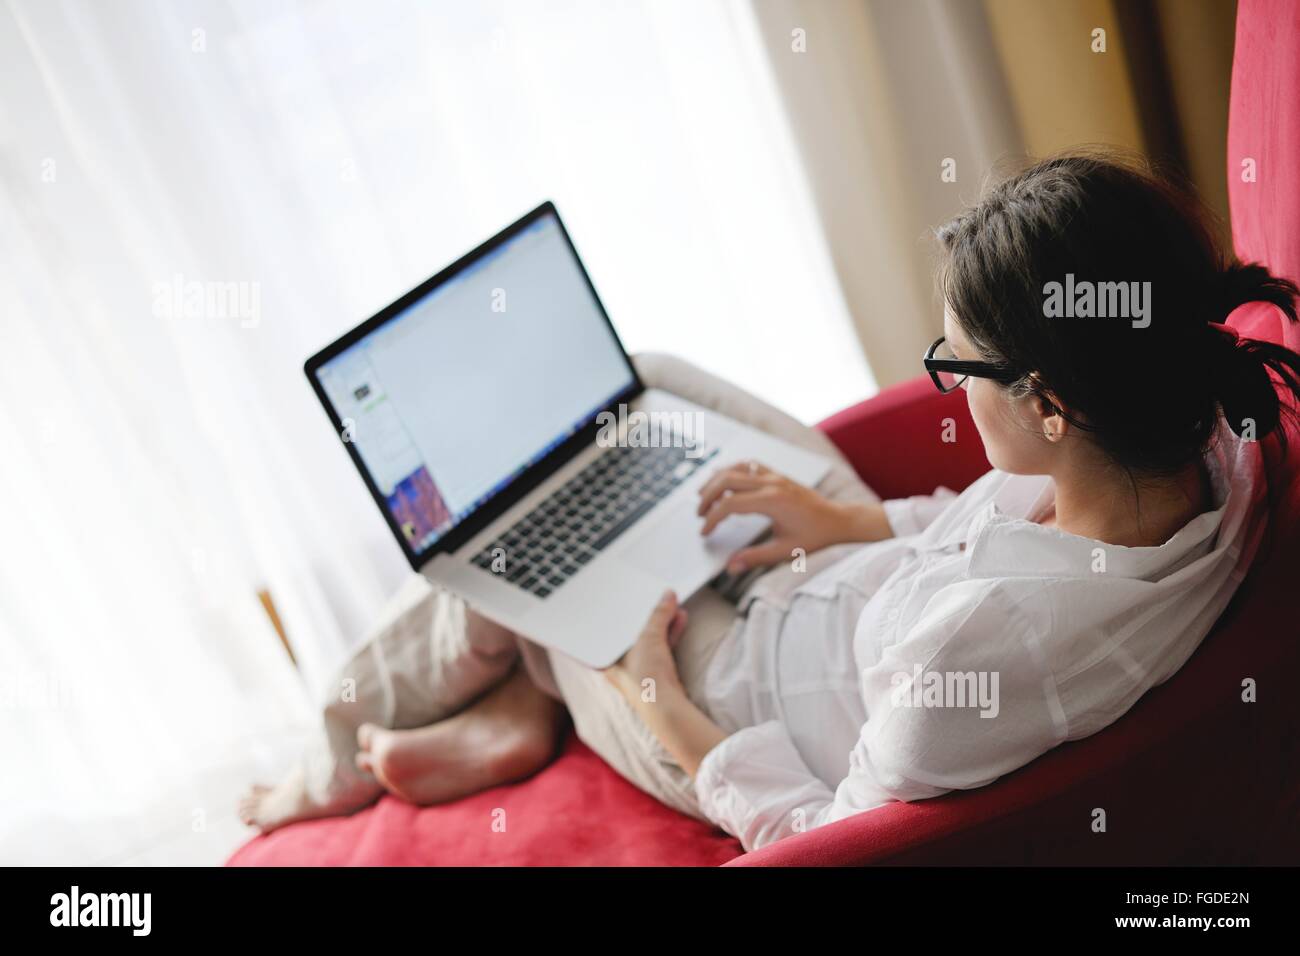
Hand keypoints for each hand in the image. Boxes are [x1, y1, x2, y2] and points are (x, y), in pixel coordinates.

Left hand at [602, 591, 688, 704]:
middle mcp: (619, 664)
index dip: (618, 614)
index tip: (624, 600)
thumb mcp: (648, 636)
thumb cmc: (644, 676)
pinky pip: (661, 647)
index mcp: (606, 657)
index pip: (608, 630)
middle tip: (654, 597)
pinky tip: (680, 619)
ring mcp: (639, 669)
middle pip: (631, 632)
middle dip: (646, 615)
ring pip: (649, 639)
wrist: (665, 705)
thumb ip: (658, 614)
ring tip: (673, 605)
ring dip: (662, 622)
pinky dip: (669, 634)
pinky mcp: (656, 673)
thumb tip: (667, 596)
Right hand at [697, 460, 888, 573]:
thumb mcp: (785, 551)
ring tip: (704, 495)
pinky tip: (725, 482)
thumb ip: (755, 558)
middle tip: (699, 514)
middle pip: (727, 480)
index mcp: (772, 501)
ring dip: (716, 480)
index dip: (712, 518)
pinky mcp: (778, 475)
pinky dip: (732, 470)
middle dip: (708, 496)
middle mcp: (772, 483)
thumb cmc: (815, 536)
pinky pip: (749, 465)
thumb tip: (731, 567)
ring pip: (736, 468)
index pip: (730, 504)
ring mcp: (775, 476)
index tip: (705, 532)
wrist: (838, 520)